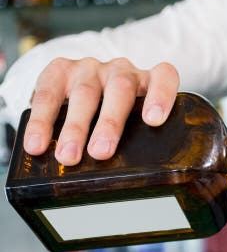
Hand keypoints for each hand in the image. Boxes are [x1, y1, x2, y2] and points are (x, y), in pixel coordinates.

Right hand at [23, 57, 179, 165]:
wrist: (81, 91)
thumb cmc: (119, 116)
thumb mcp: (136, 125)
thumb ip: (143, 143)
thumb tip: (145, 183)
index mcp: (149, 82)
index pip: (164, 78)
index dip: (161, 97)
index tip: (154, 121)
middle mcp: (121, 71)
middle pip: (120, 90)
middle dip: (110, 123)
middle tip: (100, 153)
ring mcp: (91, 69)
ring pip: (85, 93)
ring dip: (75, 127)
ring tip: (68, 157)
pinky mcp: (60, 69)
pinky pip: (48, 92)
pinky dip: (41, 120)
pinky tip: (37, 143)